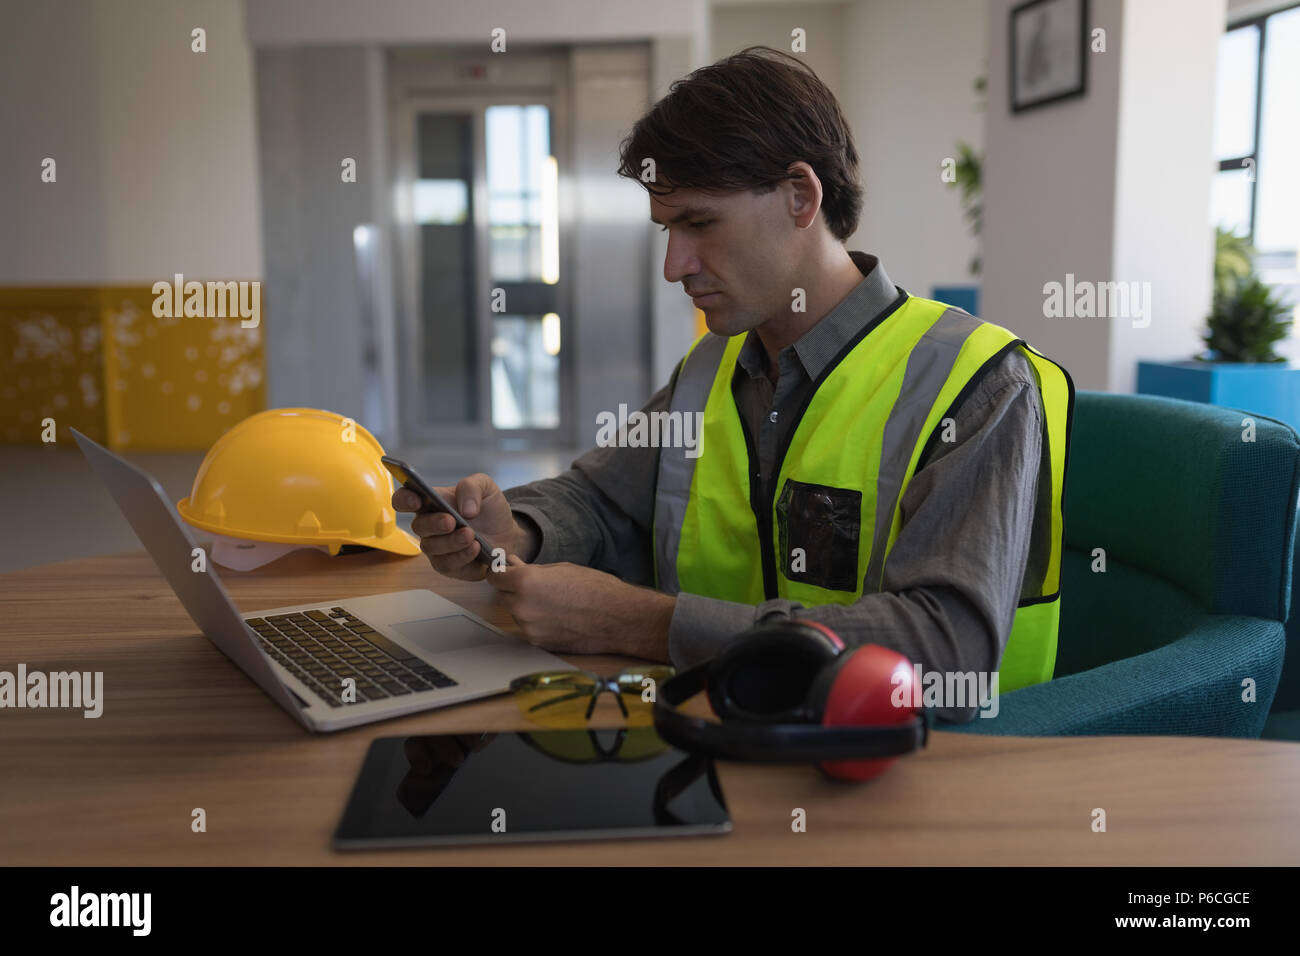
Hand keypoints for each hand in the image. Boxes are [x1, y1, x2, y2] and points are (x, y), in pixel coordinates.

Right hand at [393, 473, 534, 580]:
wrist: (506, 530)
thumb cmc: (488, 507)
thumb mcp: (485, 486)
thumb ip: (472, 487)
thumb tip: (466, 509)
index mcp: (430, 502)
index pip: (404, 499)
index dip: (404, 499)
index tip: (416, 500)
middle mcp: (429, 526)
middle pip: (418, 526)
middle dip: (434, 524)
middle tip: (451, 521)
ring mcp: (437, 548)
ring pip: (432, 548)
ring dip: (451, 542)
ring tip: (470, 535)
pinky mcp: (449, 566)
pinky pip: (447, 565)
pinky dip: (462, 557)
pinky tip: (476, 548)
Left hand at [486, 555, 674, 658]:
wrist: (619, 619)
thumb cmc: (596, 589)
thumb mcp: (562, 568)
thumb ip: (533, 569)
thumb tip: (514, 566)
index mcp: (526, 582)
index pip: (495, 577)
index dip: (501, 572)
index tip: (505, 571)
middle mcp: (522, 607)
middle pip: (503, 596)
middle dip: (514, 590)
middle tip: (537, 586)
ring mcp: (529, 628)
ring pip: (517, 614)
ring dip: (527, 607)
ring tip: (555, 602)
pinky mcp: (539, 643)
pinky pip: (530, 628)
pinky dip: (538, 622)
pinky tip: (559, 616)